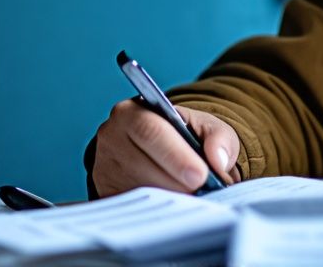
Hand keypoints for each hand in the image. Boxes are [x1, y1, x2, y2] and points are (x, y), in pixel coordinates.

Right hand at [92, 100, 242, 196]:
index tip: (200, 175)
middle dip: (177, 183)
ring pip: (138, 191)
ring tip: (191, 197)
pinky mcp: (106, 194)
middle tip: (201, 191)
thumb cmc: (183, 135)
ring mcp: (104, 168)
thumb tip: (218, 160)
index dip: (176, 156)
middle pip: (143, 166)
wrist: (161, 149)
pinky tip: (174, 205)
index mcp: (131, 113)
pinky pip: (132, 208)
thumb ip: (218, 137)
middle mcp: (111, 138)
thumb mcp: (205, 127)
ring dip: (169, 198)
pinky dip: (157, 210)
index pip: (150, 132)